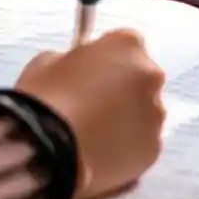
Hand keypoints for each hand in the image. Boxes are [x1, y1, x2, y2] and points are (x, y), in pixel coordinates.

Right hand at [16, 29, 166, 198]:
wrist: (46, 155)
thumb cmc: (44, 102)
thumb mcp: (46, 63)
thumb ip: (71, 59)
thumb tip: (76, 67)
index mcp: (127, 44)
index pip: (125, 43)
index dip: (106, 58)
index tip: (92, 72)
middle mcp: (150, 74)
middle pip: (140, 76)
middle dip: (121, 87)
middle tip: (92, 105)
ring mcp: (155, 112)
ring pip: (144, 111)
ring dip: (126, 118)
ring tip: (93, 134)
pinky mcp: (153, 147)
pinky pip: (142, 142)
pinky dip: (126, 146)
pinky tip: (99, 153)